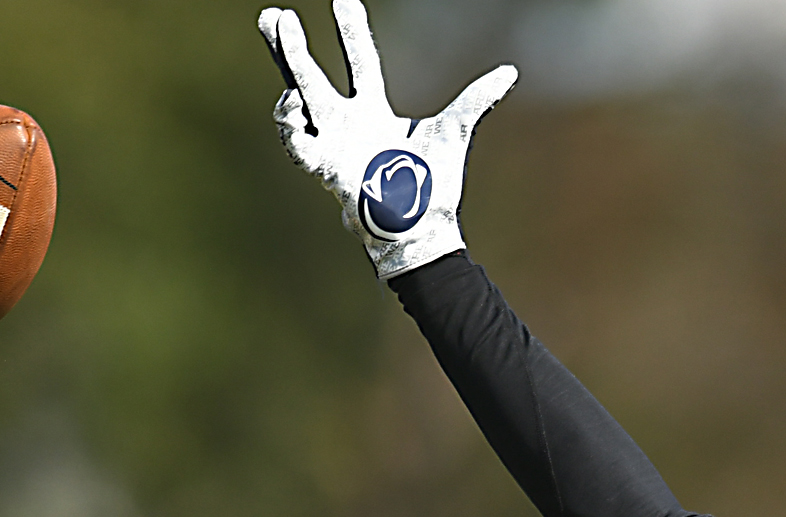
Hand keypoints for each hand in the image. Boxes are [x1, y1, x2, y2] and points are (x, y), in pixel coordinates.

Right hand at [256, 0, 515, 277]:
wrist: (422, 226)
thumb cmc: (435, 185)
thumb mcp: (454, 132)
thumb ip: (476, 100)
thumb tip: (510, 71)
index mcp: (374, 110)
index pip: (360, 61)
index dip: (351, 31)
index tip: (343, 0)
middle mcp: (348, 123)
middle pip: (312, 76)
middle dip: (292, 46)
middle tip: (275, 15)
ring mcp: (333, 144)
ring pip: (296, 104)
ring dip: (287, 82)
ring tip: (289, 68)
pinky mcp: (325, 167)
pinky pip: (297, 142)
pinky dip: (291, 125)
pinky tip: (296, 108)